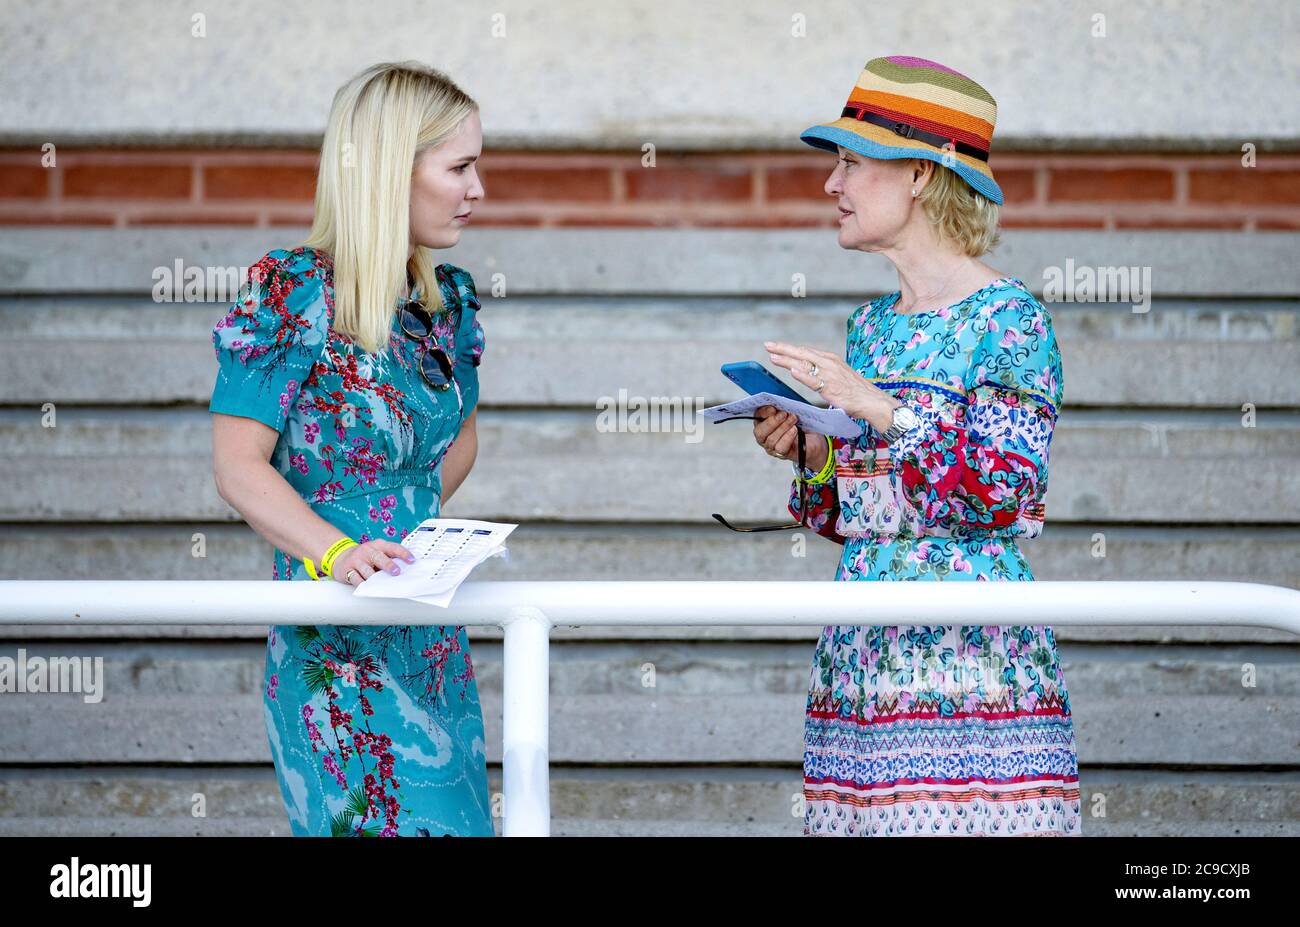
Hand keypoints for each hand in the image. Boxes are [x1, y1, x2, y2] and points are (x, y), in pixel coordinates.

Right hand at [330, 540, 416, 585]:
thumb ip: (390, 557)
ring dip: (374, 578)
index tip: (412, 560)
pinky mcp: (347, 570)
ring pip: (366, 570)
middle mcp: (367, 551)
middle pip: (378, 557)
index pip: (393, 547)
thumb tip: (408, 569)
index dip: (403, 553)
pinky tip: (367, 588)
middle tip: (396, 572)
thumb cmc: (367, 556)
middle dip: (388, 565)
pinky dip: (362, 584)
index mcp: (379, 545)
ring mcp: (356, 560)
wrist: (341, 556)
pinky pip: (355, 578)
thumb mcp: (378, 552)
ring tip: (381, 584)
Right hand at [751, 405, 828, 471]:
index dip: (763, 412)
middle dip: (772, 422)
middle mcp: (764, 436)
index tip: (773, 408)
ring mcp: (772, 447)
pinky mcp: (782, 454)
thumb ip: (783, 407)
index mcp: (763, 422)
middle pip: (760, 432)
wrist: (814, 438)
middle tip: (784, 414)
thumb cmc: (801, 423)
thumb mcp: (791, 411)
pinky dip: (788, 438)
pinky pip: (780, 448)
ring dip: (783, 428)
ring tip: (794, 419)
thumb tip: (779, 402)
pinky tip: (795, 430)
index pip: (757, 416)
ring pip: (771, 440)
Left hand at [763, 340, 898, 431]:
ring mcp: (830, 374)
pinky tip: (792, 370)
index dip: (789, 348)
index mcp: (831, 359)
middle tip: (768, 345)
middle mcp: (829, 363)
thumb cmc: (856, 391)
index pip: (806, 351)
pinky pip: (814, 380)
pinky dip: (802, 374)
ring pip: (805, 364)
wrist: (872, 401)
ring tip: (773, 356)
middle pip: (802, 353)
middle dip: (783, 349)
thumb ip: (823, 372)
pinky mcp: (831, 387)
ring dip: (788, 359)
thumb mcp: (838, 375)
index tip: (775, 346)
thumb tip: (807, 371)